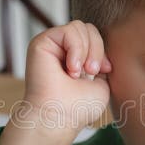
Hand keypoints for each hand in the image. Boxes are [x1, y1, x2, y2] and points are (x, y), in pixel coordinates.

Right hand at [19, 19, 112, 135]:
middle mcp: (60, 49)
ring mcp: (50, 45)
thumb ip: (101, 63)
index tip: (104, 71)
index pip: (93, 36)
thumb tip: (102, 51)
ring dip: (86, 51)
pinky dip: (76, 49)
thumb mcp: (101, 84)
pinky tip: (71, 69)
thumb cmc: (78, 108)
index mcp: (73, 57)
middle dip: (96, 49)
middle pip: (88, 28)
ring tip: (79, 73)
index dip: (102, 51)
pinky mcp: (41, 42)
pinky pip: (69, 31)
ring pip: (79, 27)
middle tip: (92, 72)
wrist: (60, 117)